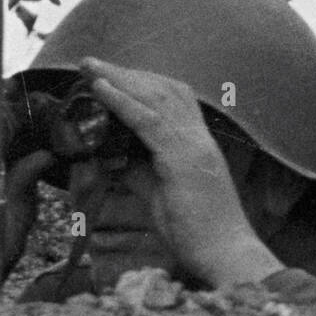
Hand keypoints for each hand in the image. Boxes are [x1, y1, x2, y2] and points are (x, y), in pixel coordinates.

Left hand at [78, 57, 282, 287]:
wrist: (226, 254)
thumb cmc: (199, 232)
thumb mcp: (161, 196)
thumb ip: (140, 173)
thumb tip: (112, 160)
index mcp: (198, 145)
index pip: (173, 99)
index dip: (141, 83)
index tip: (110, 75)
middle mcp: (199, 138)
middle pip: (163, 90)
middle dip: (125, 73)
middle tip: (90, 62)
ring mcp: (194, 146)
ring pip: (155, 98)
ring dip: (119, 79)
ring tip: (89, 66)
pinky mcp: (183, 160)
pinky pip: (149, 122)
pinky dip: (124, 101)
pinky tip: (101, 89)